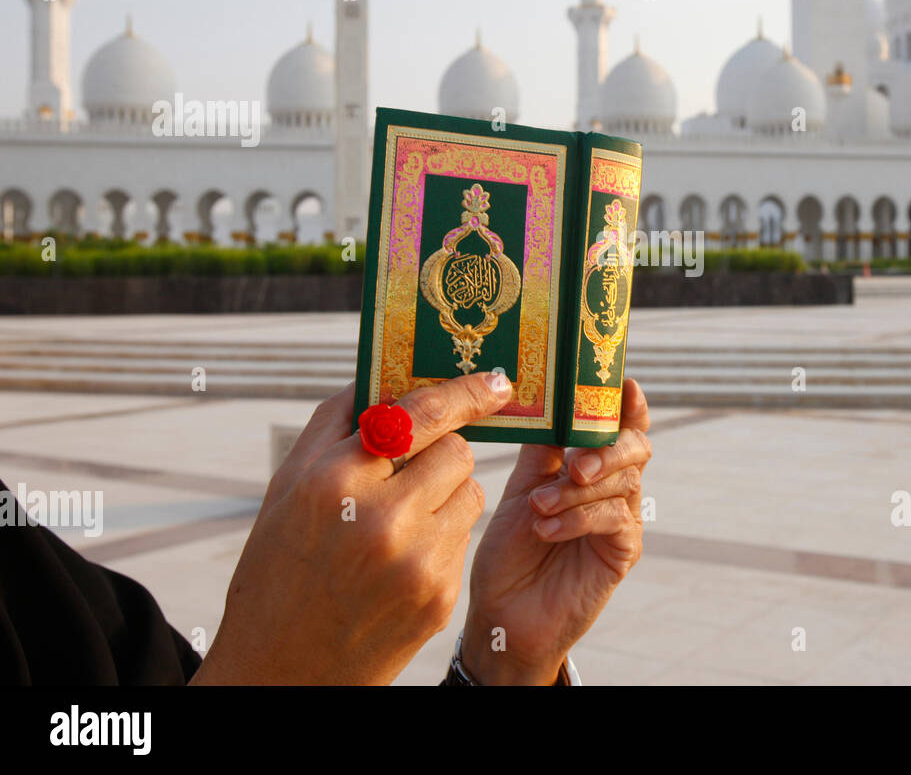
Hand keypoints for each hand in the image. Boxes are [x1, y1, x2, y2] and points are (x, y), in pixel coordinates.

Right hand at [190, 372, 511, 684]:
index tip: (497, 380)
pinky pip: (466, 537)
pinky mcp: (438, 597)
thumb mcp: (286, 488)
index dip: (465, 392)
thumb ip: (336, 425)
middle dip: (442, 453)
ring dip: (447, 494)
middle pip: (457, 452)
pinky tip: (403, 559)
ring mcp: (415, 562)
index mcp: (334, 481)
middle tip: (412, 471)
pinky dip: (444, 536)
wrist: (282, 670)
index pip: (420, 415)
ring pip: (471, 493)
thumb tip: (386, 376)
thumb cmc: (279, 569)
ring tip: (402, 521)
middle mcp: (380, 519)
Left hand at [460, 379, 651, 683]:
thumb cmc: (508, 554)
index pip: (616, 424)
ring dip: (578, 490)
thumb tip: (548, 400)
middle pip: (634, 447)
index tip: (622, 383)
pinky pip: (613, 520)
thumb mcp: (519, 492)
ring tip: (540, 506)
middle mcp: (610, 488)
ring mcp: (620, 519)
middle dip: (606, 447)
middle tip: (574, 463)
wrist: (502, 617)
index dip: (625, 402)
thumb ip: (541, 451)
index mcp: (587, 466)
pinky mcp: (623, 552)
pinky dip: (579, 519)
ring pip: (622, 482)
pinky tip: (548, 529)